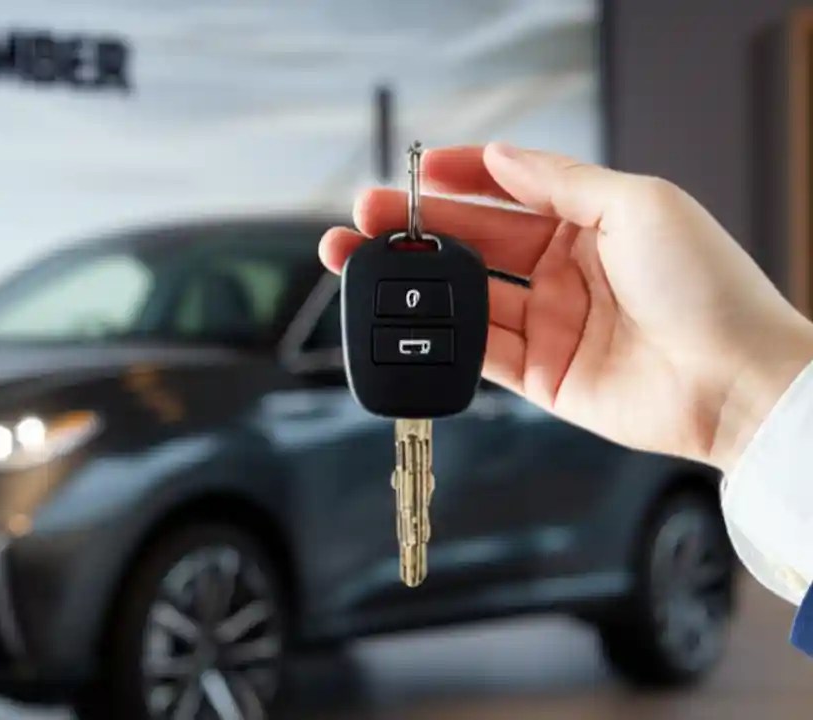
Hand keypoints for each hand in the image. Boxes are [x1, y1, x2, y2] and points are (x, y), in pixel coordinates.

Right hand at [319, 144, 812, 471]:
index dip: (459, 179)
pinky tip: (402, 317)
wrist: (739, 383)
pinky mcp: (541, 377)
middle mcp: (566, 272)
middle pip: (473, 244)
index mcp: (592, 222)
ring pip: (464, 297)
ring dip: (411, 282)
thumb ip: (560, 180)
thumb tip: (498, 154)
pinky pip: (476, 352)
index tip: (415, 171)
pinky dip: (438, 336)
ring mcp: (550, 325)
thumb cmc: (709, 287)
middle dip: (415, 229)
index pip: (509, 191)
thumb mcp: (637, 203)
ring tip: (361, 263)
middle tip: (363, 218)